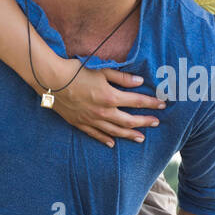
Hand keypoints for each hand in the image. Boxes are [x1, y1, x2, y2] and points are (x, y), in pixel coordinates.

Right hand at [48, 65, 166, 147]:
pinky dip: (105, 140)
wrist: (52, 81)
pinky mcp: (80, 124)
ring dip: (129, 135)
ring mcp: (91, 120)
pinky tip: (113, 144)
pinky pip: (96, 135)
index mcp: (111, 97)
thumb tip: (140, 82)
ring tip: (141, 138)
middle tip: (156, 123)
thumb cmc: (77, 71)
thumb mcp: (102, 70)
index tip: (162, 105)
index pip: (137, 102)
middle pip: (129, 121)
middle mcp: (103, 112)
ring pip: (115, 132)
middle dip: (145, 122)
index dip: (151, 104)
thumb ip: (123, 78)